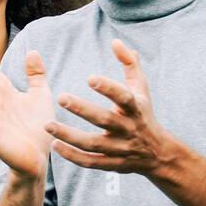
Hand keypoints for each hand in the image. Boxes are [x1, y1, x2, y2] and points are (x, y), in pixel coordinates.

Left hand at [45, 40, 171, 174]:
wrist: (158, 153)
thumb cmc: (143, 113)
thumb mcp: (141, 88)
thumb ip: (129, 63)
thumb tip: (115, 41)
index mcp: (136, 108)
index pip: (124, 97)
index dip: (109, 88)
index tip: (90, 78)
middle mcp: (129, 128)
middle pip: (106, 120)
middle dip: (83, 110)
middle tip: (60, 97)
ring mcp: (120, 149)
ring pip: (94, 144)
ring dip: (70, 136)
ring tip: (47, 126)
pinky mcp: (112, 164)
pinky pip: (91, 162)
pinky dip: (73, 156)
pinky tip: (55, 145)